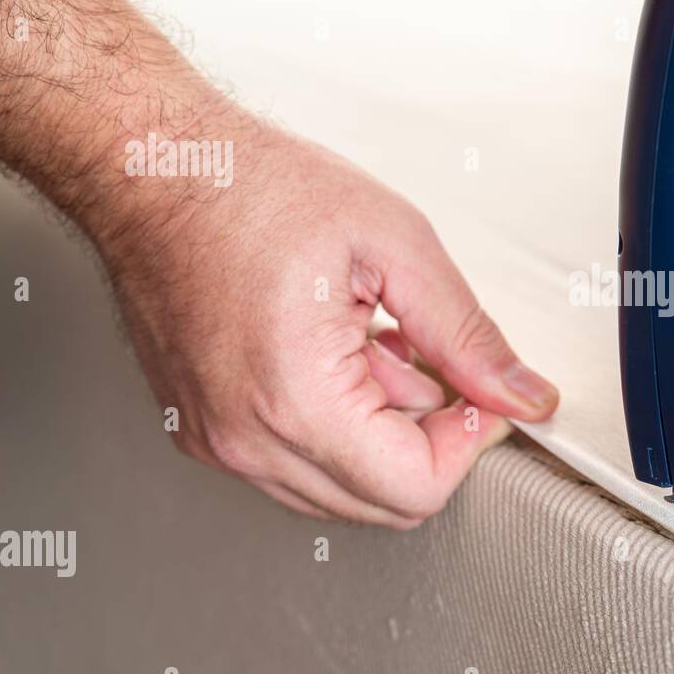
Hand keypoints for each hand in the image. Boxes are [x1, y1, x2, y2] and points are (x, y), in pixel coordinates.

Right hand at [102, 114, 558, 527]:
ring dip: (383, 434)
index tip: (480, 394)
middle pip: (383, 503)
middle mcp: (246, 437)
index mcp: (296, 397)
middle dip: (429, 439)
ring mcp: (219, 442)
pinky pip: (297, 466)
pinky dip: (337, 428)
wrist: (151, 169)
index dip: (470, 441)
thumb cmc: (247, 187)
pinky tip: (336, 358)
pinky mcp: (206, 432)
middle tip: (432, 361)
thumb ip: (467, 334)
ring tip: (374, 345)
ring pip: (342, 492)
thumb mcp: (394, 244)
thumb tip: (522, 395)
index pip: (416, 488)